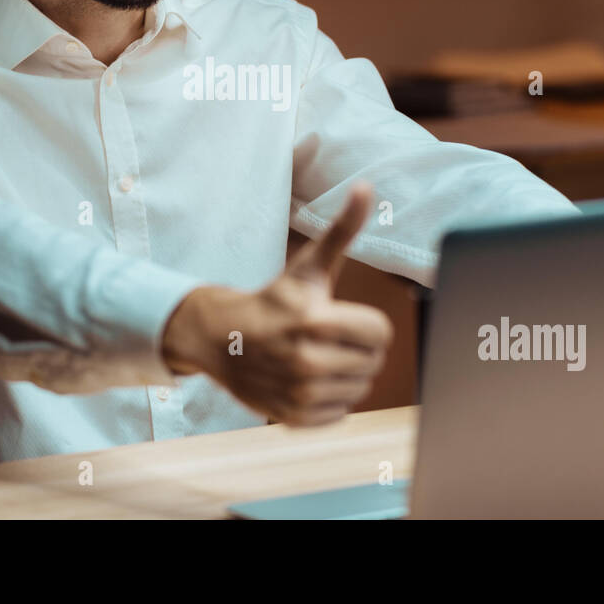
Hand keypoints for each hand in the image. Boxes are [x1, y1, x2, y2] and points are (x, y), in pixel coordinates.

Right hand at [161, 182, 392, 425]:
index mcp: (316, 320)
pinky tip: (308, 380)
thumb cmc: (275, 299)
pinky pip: (341, 413)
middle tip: (326, 337)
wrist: (222, 339)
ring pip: (360, 388)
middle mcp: (308, 360)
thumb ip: (343, 229)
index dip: (366, 323)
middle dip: (357, 348)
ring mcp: (300, 392)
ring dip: (346, 373)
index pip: (381, 333)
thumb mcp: (309, 265)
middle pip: (373, 362)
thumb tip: (365, 186)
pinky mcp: (293, 417)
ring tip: (317, 356)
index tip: (341, 317)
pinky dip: (331, 399)